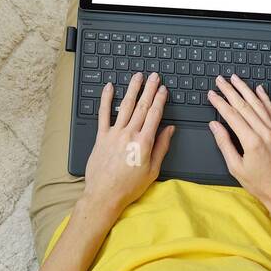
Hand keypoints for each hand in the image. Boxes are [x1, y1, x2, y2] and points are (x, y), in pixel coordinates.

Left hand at [82, 72, 174, 217]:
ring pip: (125, 106)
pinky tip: (109, 88)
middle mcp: (129, 134)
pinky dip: (106, 99)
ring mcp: (114, 134)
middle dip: (149, 89)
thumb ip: (162, 147)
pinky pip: (104, 114)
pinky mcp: (101, 136)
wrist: (104, 195)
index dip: (160, 100)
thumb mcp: (153, 170)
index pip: (155, 115)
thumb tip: (169, 130)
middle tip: (154, 76)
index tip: (163, 89)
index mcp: (144, 142)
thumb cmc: (129, 187)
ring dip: (133, 89)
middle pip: (142, 106)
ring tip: (138, 76)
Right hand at [207, 74, 270, 215]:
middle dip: (230, 90)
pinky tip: (260, 89)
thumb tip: (215, 126)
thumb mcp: (236, 168)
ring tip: (236, 79)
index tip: (212, 93)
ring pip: (258, 104)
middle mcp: (264, 132)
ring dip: (246, 89)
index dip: (220, 102)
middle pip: (244, 105)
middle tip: (220, 80)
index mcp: (251, 141)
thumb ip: (224, 144)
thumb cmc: (260, 185)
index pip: (232, 115)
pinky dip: (265, 98)